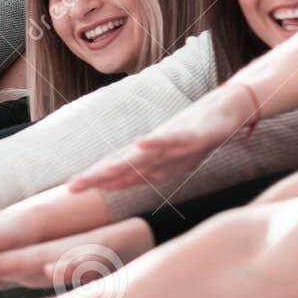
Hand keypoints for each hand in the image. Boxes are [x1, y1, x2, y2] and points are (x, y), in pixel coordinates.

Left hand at [71, 83, 256, 193]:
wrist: (226, 108)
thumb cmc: (194, 133)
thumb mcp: (168, 160)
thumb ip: (142, 172)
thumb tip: (111, 184)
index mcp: (149, 157)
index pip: (117, 171)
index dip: (96, 180)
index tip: (71, 189)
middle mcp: (155, 149)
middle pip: (122, 165)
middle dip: (98, 176)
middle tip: (72, 186)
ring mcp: (172, 141)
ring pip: (143, 155)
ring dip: (121, 164)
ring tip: (100, 172)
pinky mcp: (192, 134)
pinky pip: (173, 140)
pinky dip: (157, 142)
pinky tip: (142, 143)